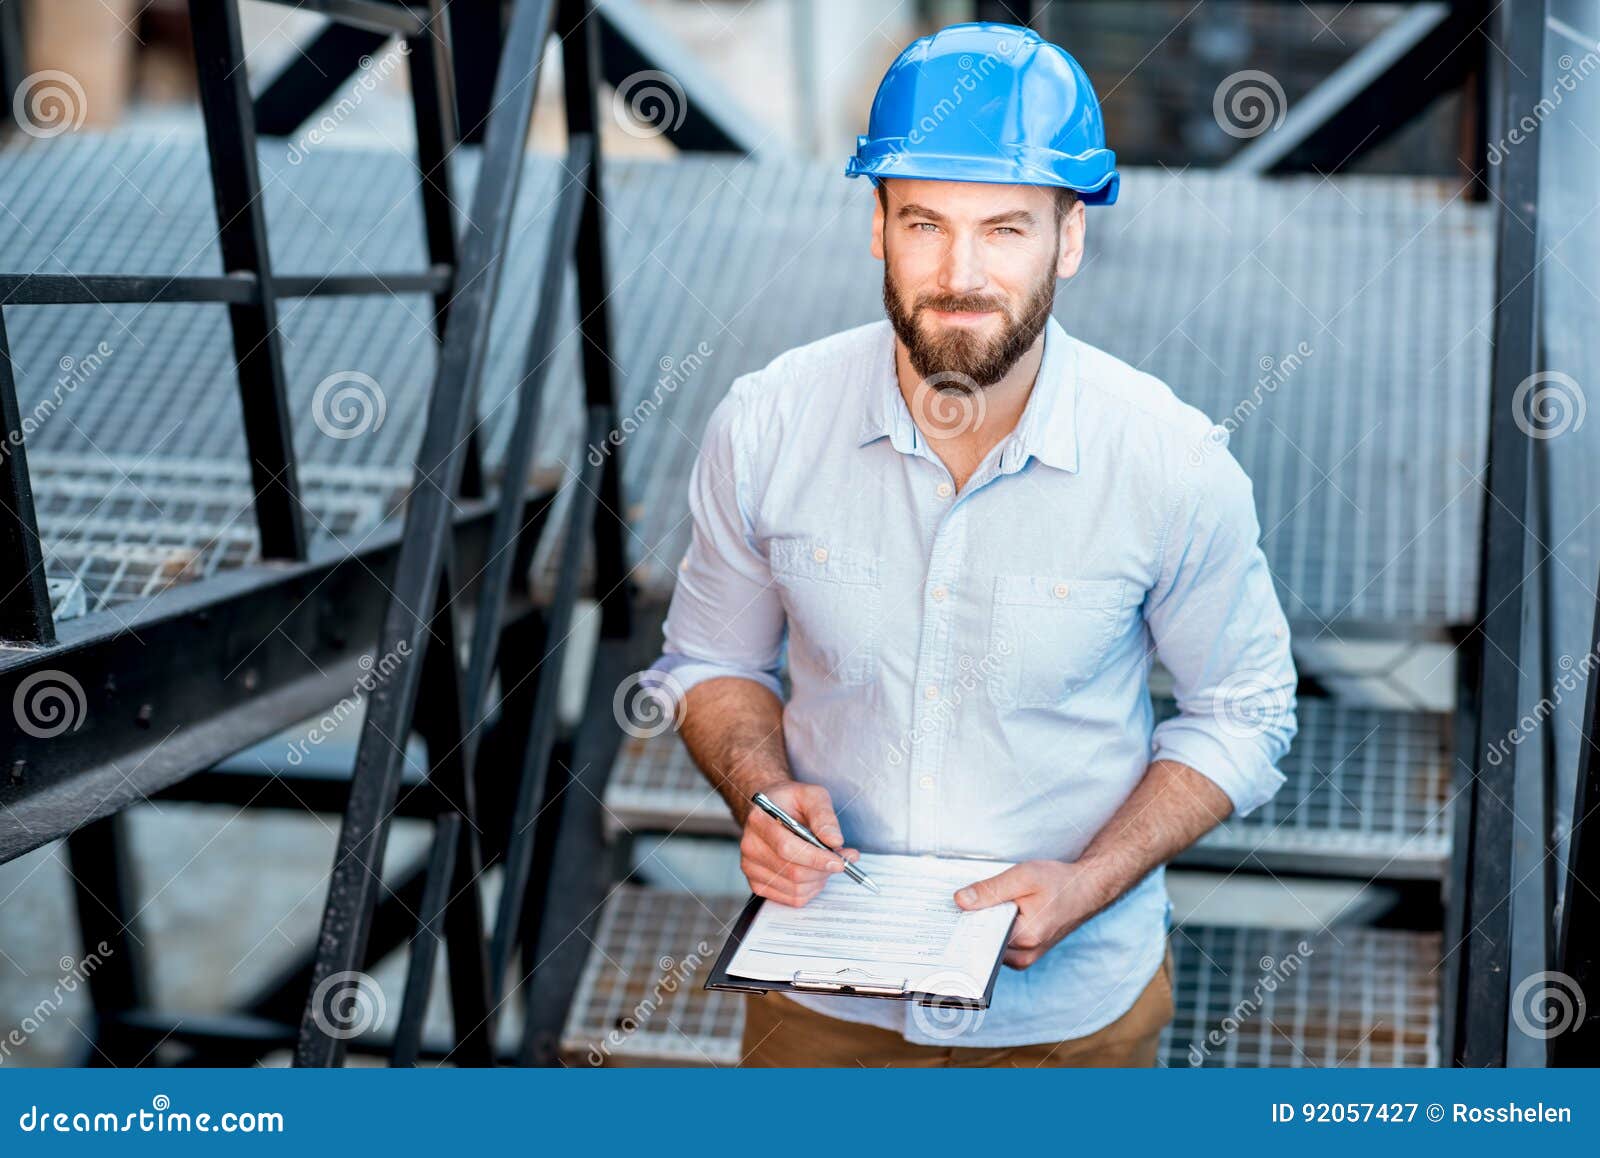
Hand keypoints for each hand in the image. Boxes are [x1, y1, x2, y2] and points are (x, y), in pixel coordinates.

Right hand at [738, 781, 858, 906]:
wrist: (771, 811)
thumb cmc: (791, 802)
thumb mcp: (811, 795)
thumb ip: (824, 815)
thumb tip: (835, 841)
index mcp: (759, 820)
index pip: (787, 848)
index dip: (816, 858)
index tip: (840, 862)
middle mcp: (750, 845)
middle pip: (793, 871)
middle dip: (823, 869)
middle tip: (842, 860)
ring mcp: (751, 867)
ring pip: (796, 888)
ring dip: (819, 879)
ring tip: (824, 861)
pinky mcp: (758, 884)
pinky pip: (793, 899)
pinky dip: (811, 889)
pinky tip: (813, 872)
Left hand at [955, 859, 1110, 968]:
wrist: (1086, 889)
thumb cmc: (1059, 882)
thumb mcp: (1024, 876)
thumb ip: (991, 889)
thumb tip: (960, 900)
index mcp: (1023, 938)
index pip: (979, 940)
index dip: (958, 927)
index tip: (940, 918)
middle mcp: (1023, 956)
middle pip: (981, 946)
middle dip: (964, 928)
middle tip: (945, 912)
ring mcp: (1024, 958)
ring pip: (987, 946)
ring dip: (976, 929)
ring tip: (962, 911)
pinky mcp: (1024, 953)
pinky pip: (996, 945)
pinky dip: (988, 931)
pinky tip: (981, 915)